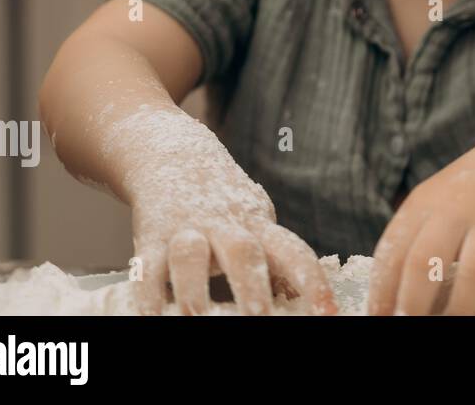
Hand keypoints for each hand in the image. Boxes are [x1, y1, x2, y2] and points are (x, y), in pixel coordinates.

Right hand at [113, 107, 336, 315]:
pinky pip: (146, 267)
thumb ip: (276, 261)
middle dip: (251, 287)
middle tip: (261, 318)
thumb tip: (307, 302)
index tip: (328, 312)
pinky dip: (146, 293)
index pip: (294, 253)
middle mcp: (226, 226)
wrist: (175, 154)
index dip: (313, 282)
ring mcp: (187, 230)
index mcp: (260, 226)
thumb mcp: (257, 222)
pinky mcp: (152, 237)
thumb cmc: (226, 204)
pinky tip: (149, 315)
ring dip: (193, 289)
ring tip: (195, 318)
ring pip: (191, 257)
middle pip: (243, 252)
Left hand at [367, 127, 474, 315]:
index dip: (382, 292)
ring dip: (461, 308)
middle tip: (413, 326)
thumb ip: (413, 246)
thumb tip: (391, 307)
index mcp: (423, 204)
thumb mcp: (433, 206)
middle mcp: (456, 208)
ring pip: (474, 270)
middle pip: (425, 261)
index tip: (380, 318)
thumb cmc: (470, 198)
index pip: (392, 253)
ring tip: (455, 324)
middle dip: (415, 304)